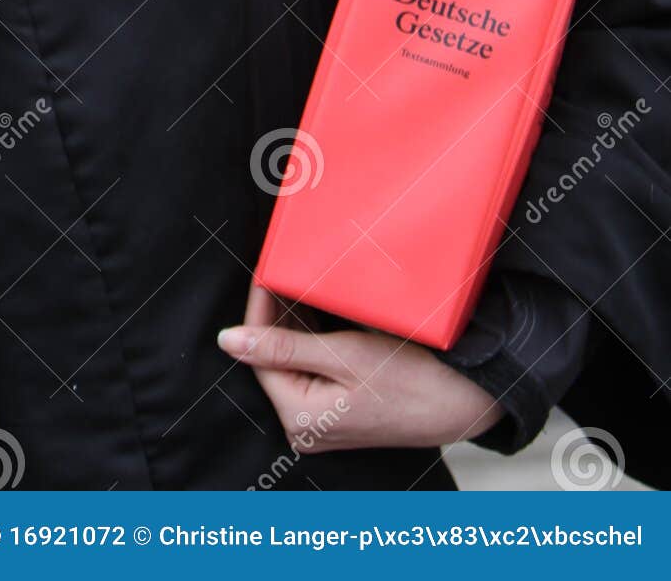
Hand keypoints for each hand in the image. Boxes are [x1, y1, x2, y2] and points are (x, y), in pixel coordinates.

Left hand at [217, 277, 505, 452]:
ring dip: (296, 322)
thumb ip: (283, 348)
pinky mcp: (339, 411)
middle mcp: (305, 427)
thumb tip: (229, 341)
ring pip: (295, 360)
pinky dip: (314, 338)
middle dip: (279, 312)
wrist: (466, 400)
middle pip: (276, 357)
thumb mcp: (344, 355)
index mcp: (299, 418)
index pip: (261, 352)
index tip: (264, 269)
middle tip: (282, 267)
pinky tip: (318, 308)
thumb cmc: (412, 379)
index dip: (261, 307)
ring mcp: (323, 422)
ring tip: (298, 281)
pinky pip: (315, 369)